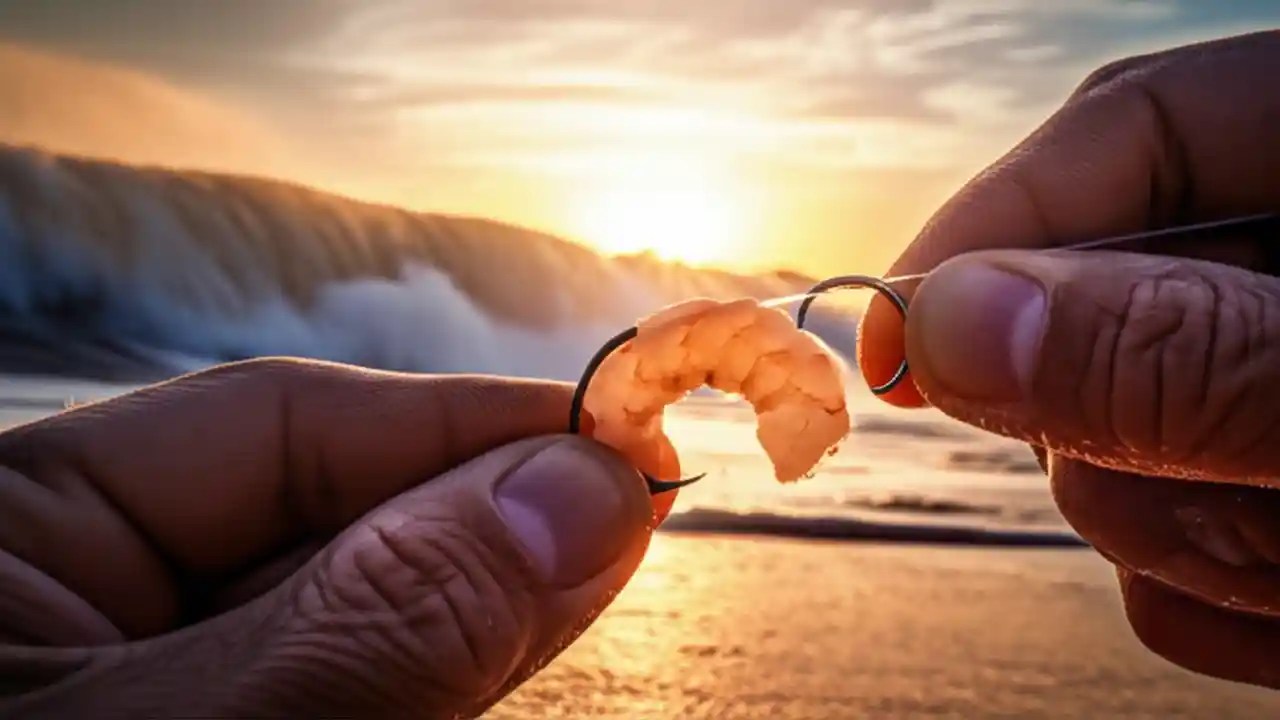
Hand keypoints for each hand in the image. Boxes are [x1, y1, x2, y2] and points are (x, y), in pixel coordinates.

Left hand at [0, 358, 662, 718]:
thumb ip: (373, 622)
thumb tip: (583, 490)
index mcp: (8, 537)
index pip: (274, 419)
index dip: (463, 421)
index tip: (614, 431)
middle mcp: (75, 597)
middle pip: (323, 517)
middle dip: (477, 524)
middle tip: (629, 516)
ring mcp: (149, 681)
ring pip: (348, 617)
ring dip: (467, 616)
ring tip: (581, 577)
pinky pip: (340, 687)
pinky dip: (425, 681)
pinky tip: (496, 653)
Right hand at [862, 31, 1279, 687]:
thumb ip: (1175, 354)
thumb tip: (949, 323)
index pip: (1132, 129)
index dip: (998, 227)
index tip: (890, 344)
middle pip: (1106, 308)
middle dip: (1114, 432)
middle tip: (1213, 501)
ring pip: (1126, 444)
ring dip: (1180, 534)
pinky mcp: (1278, 484)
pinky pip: (1178, 544)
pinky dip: (1211, 598)